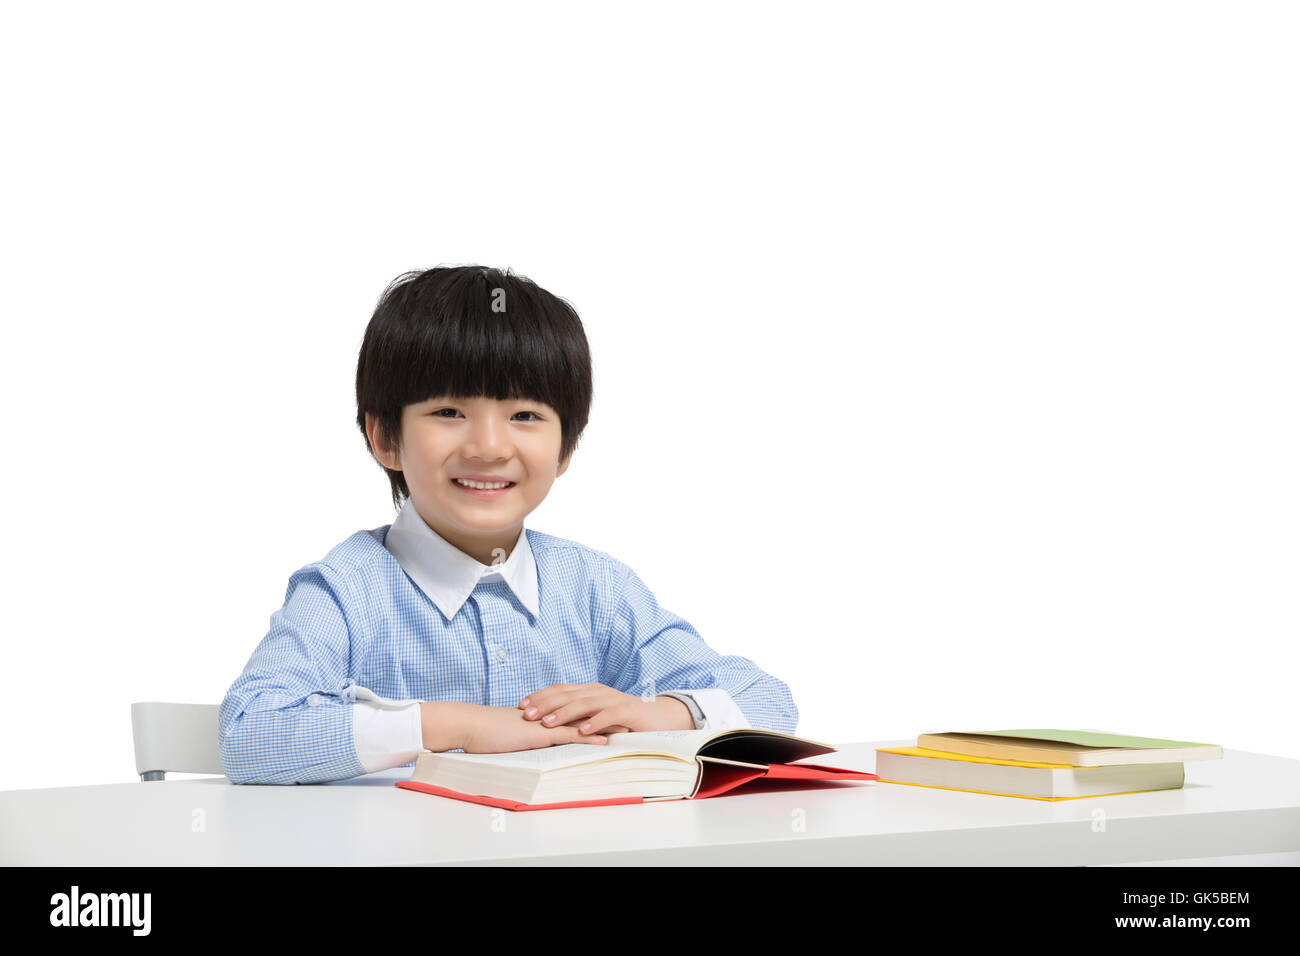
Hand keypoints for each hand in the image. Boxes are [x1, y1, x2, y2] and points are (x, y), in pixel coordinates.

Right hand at [450, 703, 613, 753]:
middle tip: (627, 717)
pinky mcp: (540, 734)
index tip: (610, 714)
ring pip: (581, 722)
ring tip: (626, 729)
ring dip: (604, 725)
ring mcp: (544, 723)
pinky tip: (604, 741)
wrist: (469, 725)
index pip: (572, 712)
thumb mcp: (506, 734)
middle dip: (605, 715)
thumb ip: (518, 736)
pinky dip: (588, 737)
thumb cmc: (482, 732)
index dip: (592, 712)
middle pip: (583, 713)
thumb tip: (523, 743)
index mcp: (540, 715)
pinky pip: (569, 735)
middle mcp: (546, 715)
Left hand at [517, 682, 693, 735]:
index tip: (521, 705)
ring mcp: (613, 699)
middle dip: (545, 704)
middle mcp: (598, 692)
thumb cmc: (623, 721)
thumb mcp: (596, 717)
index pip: (560, 690)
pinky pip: (608, 715)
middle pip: (567, 694)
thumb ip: (577, 718)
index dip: (540, 696)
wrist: (659, 718)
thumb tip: (547, 726)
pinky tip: (581, 731)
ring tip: (548, 723)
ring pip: (584, 703)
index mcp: (589, 691)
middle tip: (526, 714)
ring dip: (564, 713)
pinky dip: (594, 722)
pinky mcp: (627, 711)